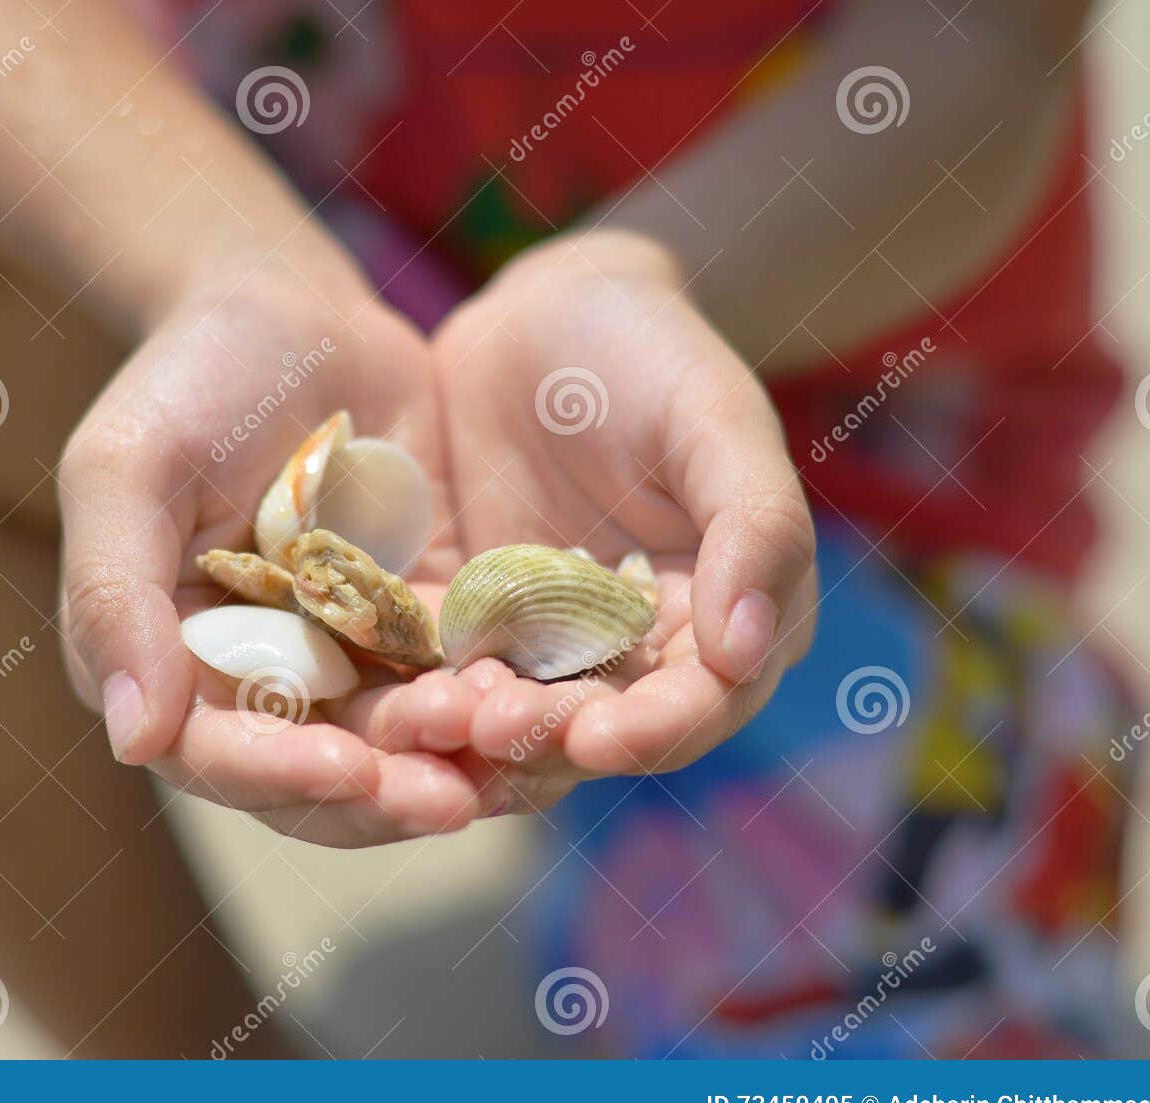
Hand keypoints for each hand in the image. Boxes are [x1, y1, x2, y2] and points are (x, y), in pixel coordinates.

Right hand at [56, 260, 495, 845]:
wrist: (292, 310)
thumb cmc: (187, 381)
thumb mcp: (125, 469)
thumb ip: (113, 594)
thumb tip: (132, 739)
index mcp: (176, 666)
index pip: (219, 756)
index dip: (277, 775)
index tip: (343, 771)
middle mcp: (262, 683)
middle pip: (318, 780)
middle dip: (382, 798)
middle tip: (451, 802)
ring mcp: (348, 658)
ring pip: (400, 747)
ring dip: (451, 765)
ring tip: (508, 759)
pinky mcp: (420, 626)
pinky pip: (459, 683)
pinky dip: (496, 705)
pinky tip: (544, 706)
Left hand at [433, 231, 817, 810]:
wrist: (546, 314)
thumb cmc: (655, 354)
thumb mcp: (717, 420)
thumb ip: (756, 526)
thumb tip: (745, 653)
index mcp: (720, 616)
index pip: (702, 703)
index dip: (658, 731)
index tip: (600, 736)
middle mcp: (638, 650)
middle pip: (604, 730)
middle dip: (551, 741)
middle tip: (495, 729)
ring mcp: (549, 645)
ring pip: (521, 721)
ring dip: (481, 736)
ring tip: (437, 721)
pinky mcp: (472, 627)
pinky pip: (449, 679)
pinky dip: (425, 699)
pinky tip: (394, 699)